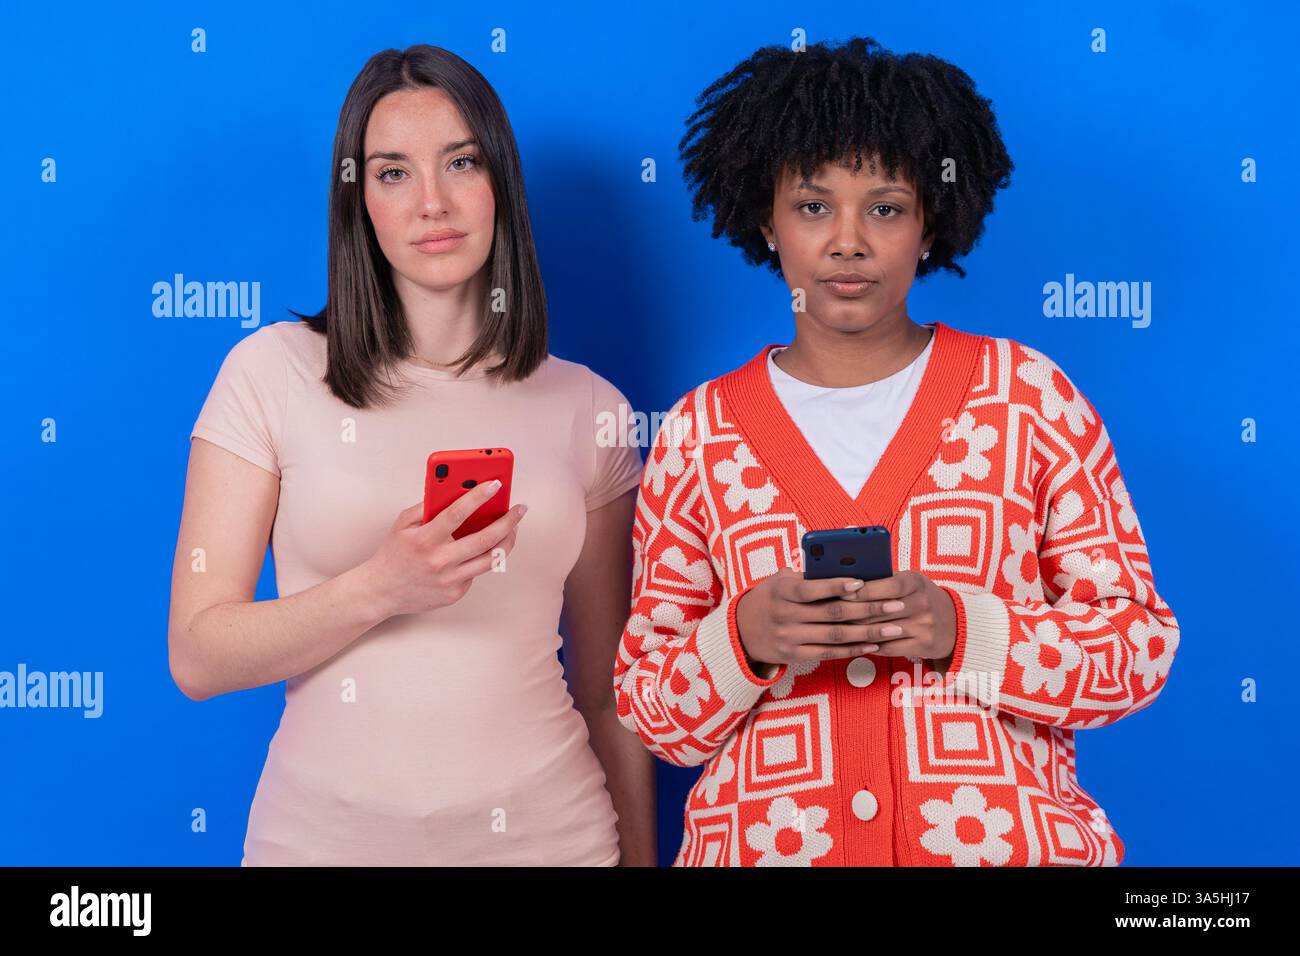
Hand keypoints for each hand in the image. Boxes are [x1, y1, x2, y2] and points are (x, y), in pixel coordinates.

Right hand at [359, 479, 526, 618]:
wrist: (381, 591)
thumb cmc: (394, 554)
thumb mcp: (402, 524)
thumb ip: (427, 506)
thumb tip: (456, 490)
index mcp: (425, 539)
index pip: (457, 513)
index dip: (478, 496)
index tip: (496, 483)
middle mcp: (439, 560)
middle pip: (485, 539)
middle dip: (508, 521)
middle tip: (520, 509)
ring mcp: (449, 580)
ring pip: (490, 559)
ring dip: (507, 540)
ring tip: (514, 528)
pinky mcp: (455, 593)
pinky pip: (476, 572)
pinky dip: (481, 558)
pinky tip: (481, 549)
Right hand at [735, 568, 956, 669]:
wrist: (742, 630)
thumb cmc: (772, 597)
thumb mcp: (780, 580)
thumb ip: (808, 576)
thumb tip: (848, 566)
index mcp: (782, 591)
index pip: (811, 588)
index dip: (836, 585)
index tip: (862, 582)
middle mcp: (785, 616)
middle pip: (832, 613)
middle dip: (868, 609)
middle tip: (895, 605)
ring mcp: (790, 638)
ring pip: (836, 636)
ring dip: (869, 632)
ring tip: (894, 627)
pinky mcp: (795, 656)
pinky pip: (829, 653)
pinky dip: (853, 649)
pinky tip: (873, 644)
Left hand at [838, 570, 957, 663]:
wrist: (956, 623)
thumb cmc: (921, 597)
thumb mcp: (909, 581)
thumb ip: (884, 579)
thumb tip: (848, 577)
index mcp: (916, 582)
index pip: (888, 585)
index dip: (863, 590)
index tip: (841, 592)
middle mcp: (923, 603)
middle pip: (880, 610)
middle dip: (852, 612)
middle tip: (829, 613)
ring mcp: (924, 626)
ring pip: (882, 630)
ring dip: (857, 631)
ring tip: (836, 629)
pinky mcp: (924, 646)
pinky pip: (889, 648)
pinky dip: (870, 646)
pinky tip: (856, 643)